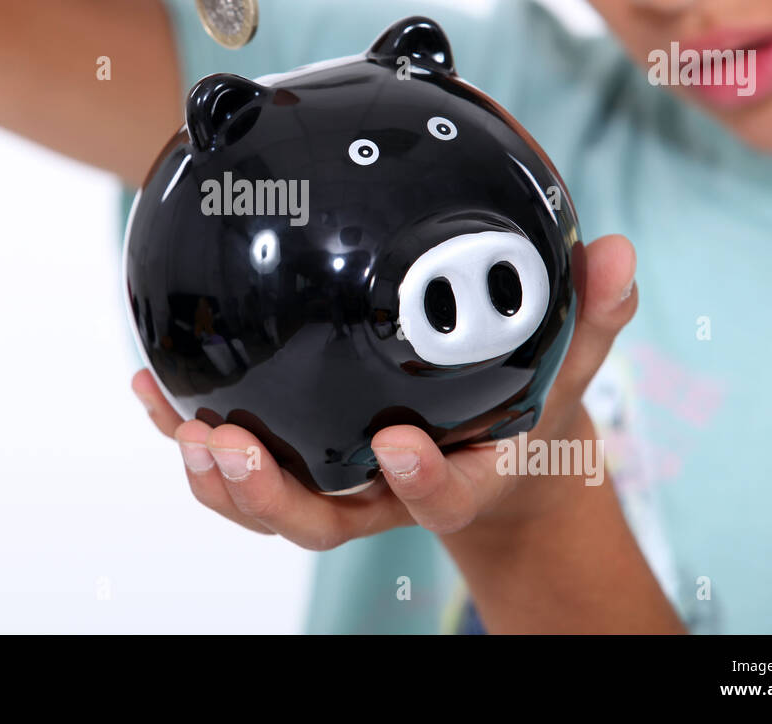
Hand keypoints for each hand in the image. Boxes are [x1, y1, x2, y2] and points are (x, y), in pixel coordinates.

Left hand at [131, 234, 638, 548]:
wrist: (498, 460)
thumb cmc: (526, 410)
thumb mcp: (568, 364)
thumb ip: (591, 316)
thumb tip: (621, 251)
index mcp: (460, 477)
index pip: (442, 494)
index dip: (420, 480)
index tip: (398, 443)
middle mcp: (386, 493)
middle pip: (324, 520)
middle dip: (272, 495)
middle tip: (230, 444)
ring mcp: (337, 486)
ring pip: (269, 504)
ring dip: (218, 477)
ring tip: (180, 425)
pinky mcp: (300, 463)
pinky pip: (238, 459)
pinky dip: (186, 431)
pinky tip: (150, 386)